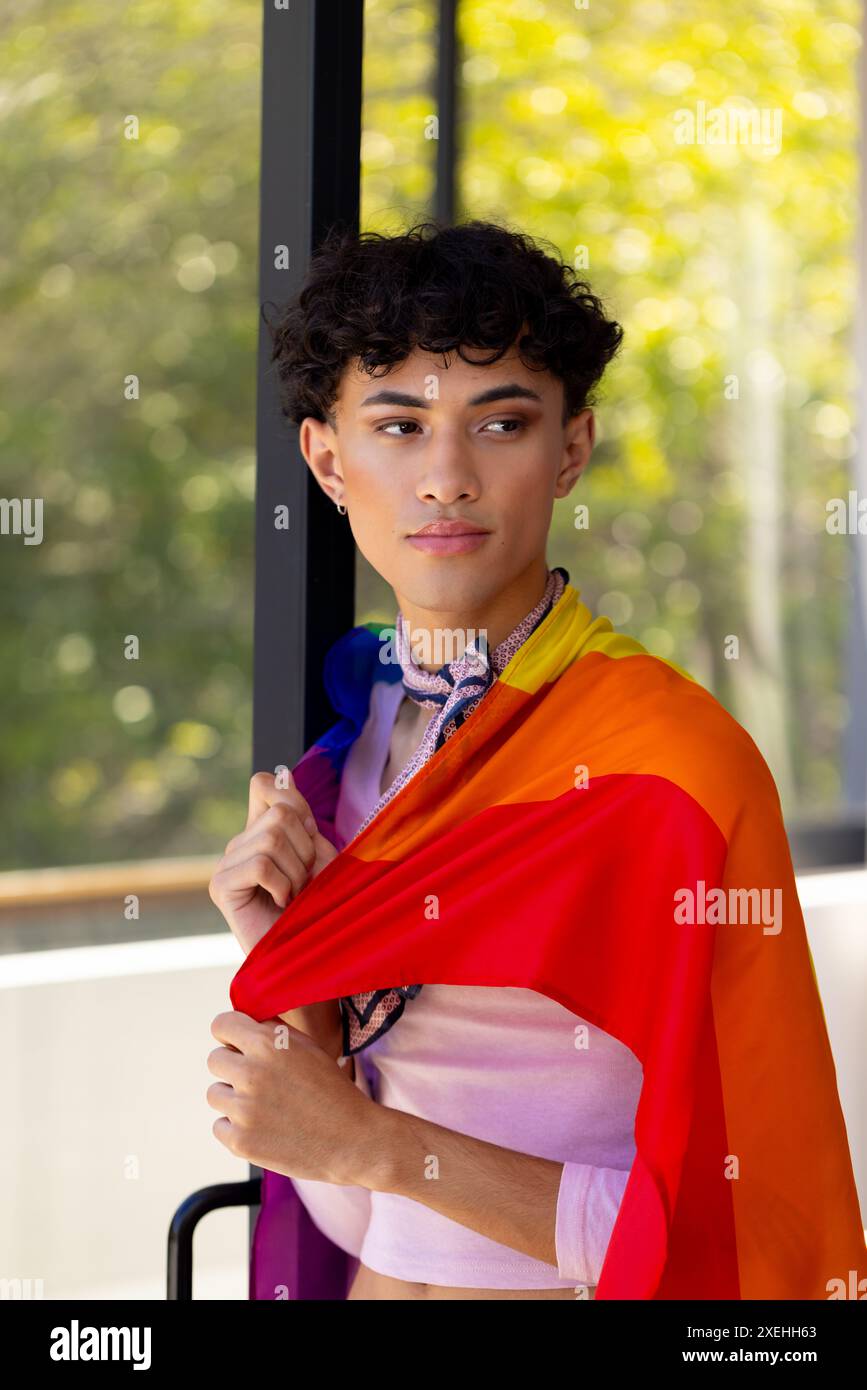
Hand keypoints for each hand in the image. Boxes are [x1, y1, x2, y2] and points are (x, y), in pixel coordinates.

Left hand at [207, 1011, 374, 1184]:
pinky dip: (236, 1129)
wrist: (352, 1140)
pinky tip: (263, 1128)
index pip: (221, 1025)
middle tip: (257, 1081)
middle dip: (232, 1067)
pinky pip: (219, 1126)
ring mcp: (244, 1109)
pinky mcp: (240, 1141)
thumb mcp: (308, 1047)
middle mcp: (251, 1073)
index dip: (230, 1034)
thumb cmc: (332, 1091)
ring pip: (215, 1093)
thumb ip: (273, 1032)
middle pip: (215, 1059)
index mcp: (268, 1044)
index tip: (238, 1045)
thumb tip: (244, 1024)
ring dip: (233, 1099)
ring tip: (264, 1107)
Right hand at [208, 770, 338, 956]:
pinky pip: (260, 865)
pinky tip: (281, 905)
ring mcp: (227, 863)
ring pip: (271, 838)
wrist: (311, 955)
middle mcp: (240, 843)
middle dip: (307, 848)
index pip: (264, 784)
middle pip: (279, 812)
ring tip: (295, 896)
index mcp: (262, 831)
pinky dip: (282, 885)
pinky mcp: (220, 886)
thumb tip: (283, 773)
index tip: (310, 835)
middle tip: (305, 881)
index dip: (294, 800)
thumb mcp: (318, 853)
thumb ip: (300, 814)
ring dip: (297, 871)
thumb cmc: (318, 908)